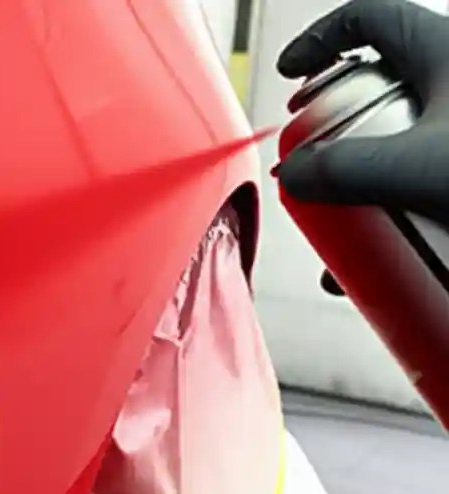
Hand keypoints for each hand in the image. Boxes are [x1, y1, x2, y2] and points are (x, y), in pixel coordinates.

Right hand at [277, 0, 448, 226]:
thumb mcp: (417, 169)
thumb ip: (343, 170)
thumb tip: (294, 175)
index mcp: (444, 48)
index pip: (366, 17)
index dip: (318, 39)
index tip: (289, 71)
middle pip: (382, 78)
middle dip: (339, 118)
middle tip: (316, 151)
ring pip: (408, 128)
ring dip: (371, 169)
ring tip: (354, 213)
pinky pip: (432, 168)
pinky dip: (407, 201)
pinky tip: (396, 243)